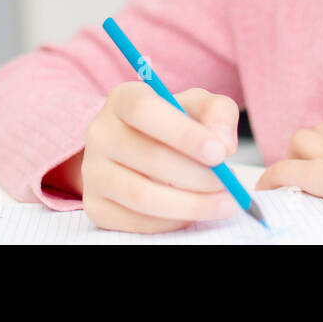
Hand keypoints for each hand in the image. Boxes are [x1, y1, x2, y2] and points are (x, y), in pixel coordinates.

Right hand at [78, 83, 241, 233]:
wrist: (140, 150)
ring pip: (142, 196)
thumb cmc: (172, 124)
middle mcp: (100, 132)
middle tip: (229, 185)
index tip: (219, 153)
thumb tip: (223, 144)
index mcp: (122, 99)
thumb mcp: (197, 107)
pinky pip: (136, 221)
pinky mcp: (95, 206)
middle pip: (149, 157)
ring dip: (191, 204)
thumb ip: (217, 113)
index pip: (144, 110)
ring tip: (223, 203)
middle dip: (198, 176)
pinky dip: (173, 222)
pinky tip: (194, 212)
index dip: (183, 133)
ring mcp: (93, 172)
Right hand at [254, 122, 322, 203]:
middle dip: (293, 152)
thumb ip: (322, 198)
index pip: (282, 171)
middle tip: (298, 169)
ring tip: (319, 155)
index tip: (263, 187)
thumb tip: (310, 206)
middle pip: (299, 139)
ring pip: (322, 129)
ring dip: (315, 139)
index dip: (268, 179)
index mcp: (321, 174)